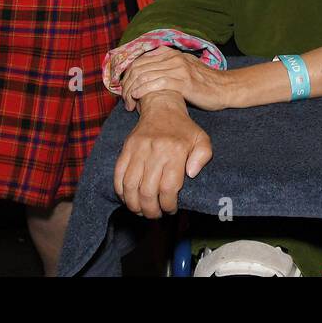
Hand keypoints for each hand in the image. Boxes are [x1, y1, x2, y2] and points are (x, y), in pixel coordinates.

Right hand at [114, 92, 212, 217]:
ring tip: (141, 211)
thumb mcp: (202, 139)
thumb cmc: (184, 129)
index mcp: (175, 151)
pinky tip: (128, 199)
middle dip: (150, 210)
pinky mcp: (126, 148)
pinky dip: (121, 191)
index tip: (170, 209)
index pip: (168, 187)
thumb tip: (191, 174)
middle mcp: (155, 150)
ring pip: (130, 186)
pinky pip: (118, 175)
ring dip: (134, 205)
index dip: (168, 204)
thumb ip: (203, 157)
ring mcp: (138, 149)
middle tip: (155, 215)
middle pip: (147, 191)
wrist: (162, 107)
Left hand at [120, 46, 234, 111]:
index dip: (128, 77)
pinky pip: (157, 83)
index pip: (139, 61)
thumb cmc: (204, 83)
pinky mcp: (184, 81)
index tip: (125, 91)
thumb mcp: (184, 69)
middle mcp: (173, 57)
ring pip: (145, 75)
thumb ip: (166, 68)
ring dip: (132, 91)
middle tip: (125, 101)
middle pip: (139, 68)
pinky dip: (143, 90)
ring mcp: (178, 68)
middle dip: (127, 85)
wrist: (225, 88)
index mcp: (171, 53)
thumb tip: (146, 76)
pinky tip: (138, 98)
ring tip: (129, 105)